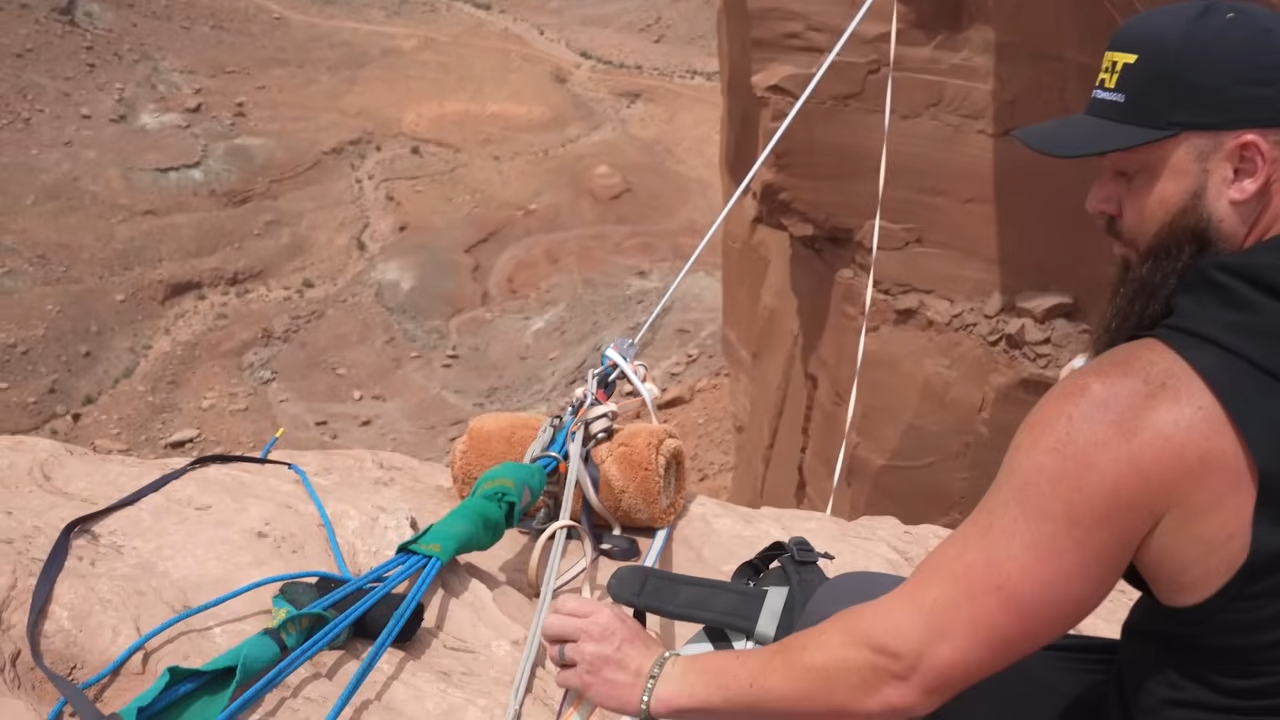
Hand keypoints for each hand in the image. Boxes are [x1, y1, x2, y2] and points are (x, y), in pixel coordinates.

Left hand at [540, 594, 667, 714]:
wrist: (658, 681)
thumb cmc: (646, 652)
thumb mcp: (625, 622)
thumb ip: (601, 617)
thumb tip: (581, 618)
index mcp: (602, 613)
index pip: (564, 603)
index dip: (558, 613)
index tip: (562, 622)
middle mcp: (590, 630)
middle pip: (549, 625)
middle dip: (552, 635)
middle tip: (562, 643)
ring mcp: (585, 656)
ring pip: (552, 653)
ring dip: (561, 659)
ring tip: (574, 663)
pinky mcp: (583, 680)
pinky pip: (560, 677)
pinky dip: (568, 679)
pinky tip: (580, 679)